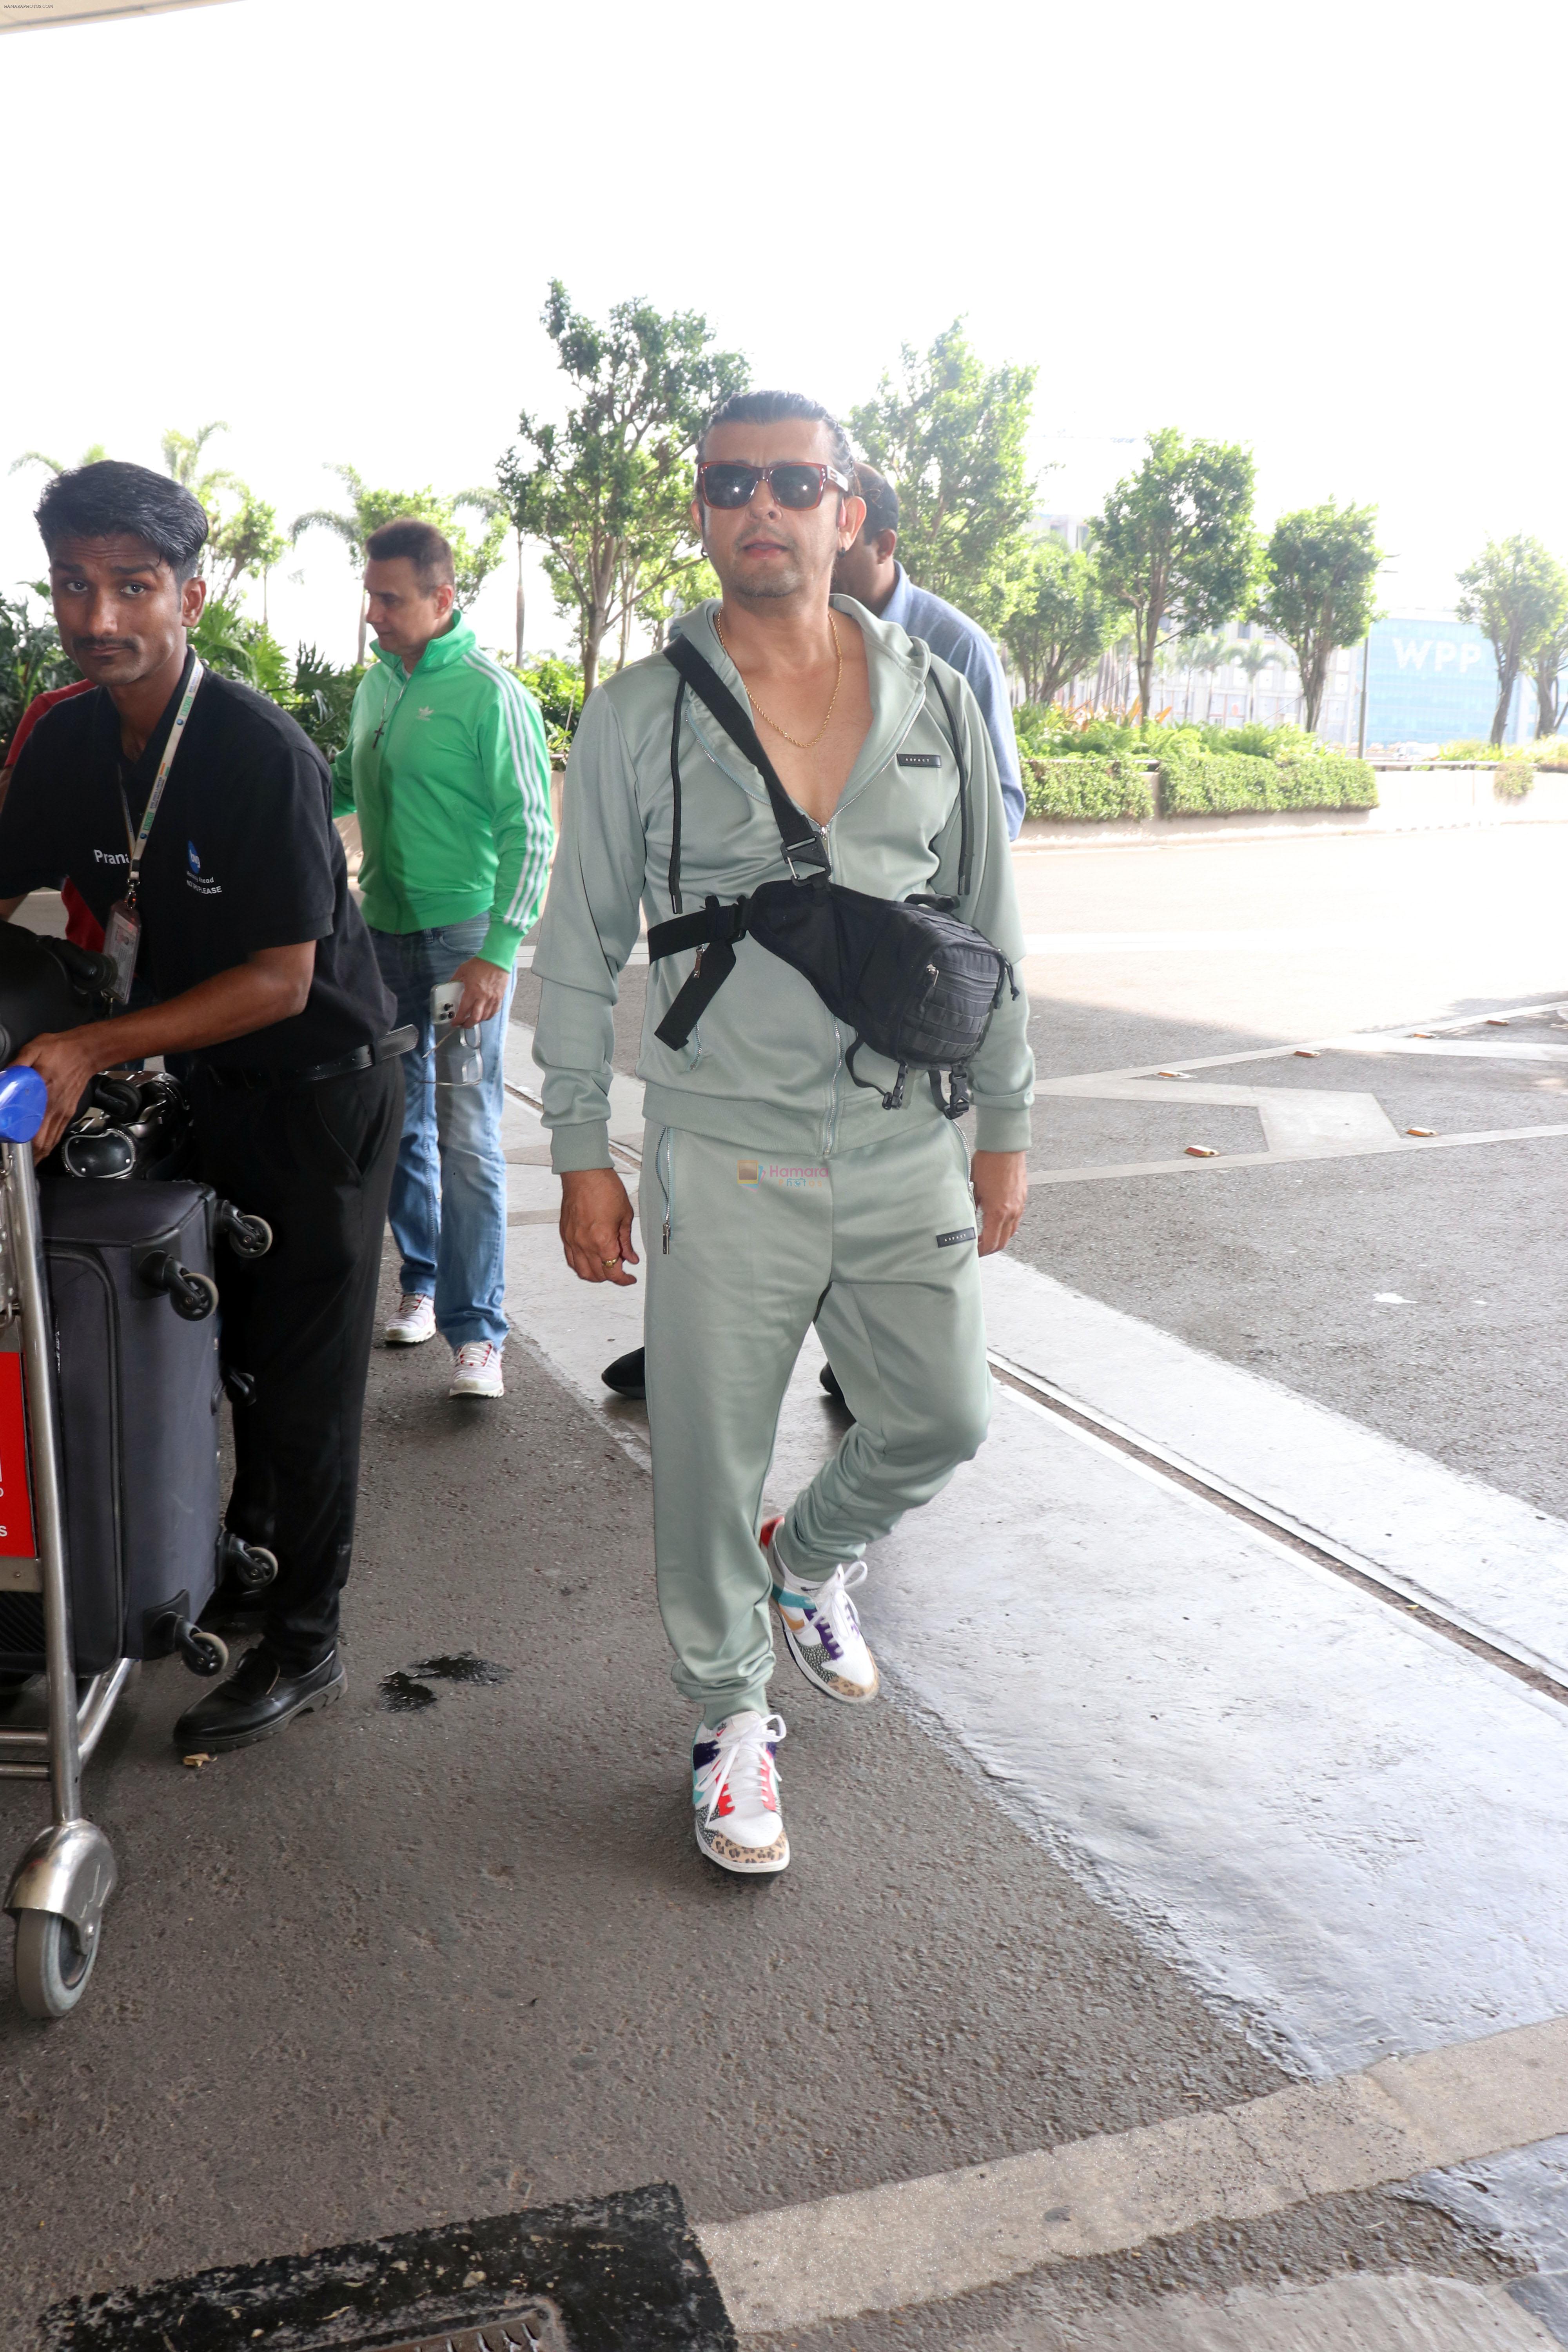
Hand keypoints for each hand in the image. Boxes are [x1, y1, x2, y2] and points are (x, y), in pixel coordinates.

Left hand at [16, 1026, 110, 1157]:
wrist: (87, 1051)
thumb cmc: (62, 1050)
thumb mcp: (35, 1049)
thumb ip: (18, 1062)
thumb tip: (3, 1074)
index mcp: (45, 1094)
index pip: (34, 1129)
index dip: (23, 1142)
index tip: (11, 1144)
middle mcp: (55, 1108)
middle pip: (42, 1143)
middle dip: (29, 1155)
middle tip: (16, 1156)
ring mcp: (63, 1112)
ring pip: (51, 1142)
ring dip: (39, 1153)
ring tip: (27, 1159)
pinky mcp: (68, 1112)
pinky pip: (58, 1134)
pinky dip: (49, 1144)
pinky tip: (41, 1147)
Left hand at [451, 956, 507, 1028]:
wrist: (497, 959)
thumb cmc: (480, 963)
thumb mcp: (463, 970)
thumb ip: (455, 979)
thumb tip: (449, 985)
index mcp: (472, 991)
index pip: (464, 1011)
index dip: (458, 1019)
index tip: (454, 1023)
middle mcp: (483, 998)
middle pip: (476, 1018)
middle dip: (468, 1024)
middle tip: (463, 1025)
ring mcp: (493, 998)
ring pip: (486, 1016)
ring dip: (478, 1021)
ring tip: (473, 1020)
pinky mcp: (500, 997)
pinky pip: (494, 1011)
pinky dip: (488, 1015)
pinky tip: (484, 1015)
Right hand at [559, 1166, 639, 1285]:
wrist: (584, 1173)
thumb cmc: (604, 1188)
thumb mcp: (625, 1216)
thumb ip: (626, 1241)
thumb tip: (631, 1257)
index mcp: (602, 1240)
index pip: (612, 1272)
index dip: (624, 1279)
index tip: (630, 1278)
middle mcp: (584, 1244)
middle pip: (597, 1275)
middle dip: (611, 1276)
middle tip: (621, 1269)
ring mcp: (572, 1241)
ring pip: (581, 1271)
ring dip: (595, 1275)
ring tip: (605, 1267)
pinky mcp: (565, 1235)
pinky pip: (570, 1259)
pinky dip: (581, 1265)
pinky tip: (590, 1260)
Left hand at [971, 1148, 1026, 1256]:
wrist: (1004, 1146)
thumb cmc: (988, 1163)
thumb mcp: (972, 1188)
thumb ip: (972, 1208)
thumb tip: (967, 1221)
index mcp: (998, 1212)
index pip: (990, 1243)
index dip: (980, 1251)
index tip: (971, 1251)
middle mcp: (1012, 1212)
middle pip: (1003, 1242)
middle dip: (989, 1249)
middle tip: (977, 1248)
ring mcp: (1019, 1206)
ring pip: (1011, 1232)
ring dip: (998, 1238)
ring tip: (985, 1235)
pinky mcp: (1022, 1198)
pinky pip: (1015, 1220)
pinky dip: (1005, 1226)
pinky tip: (995, 1221)